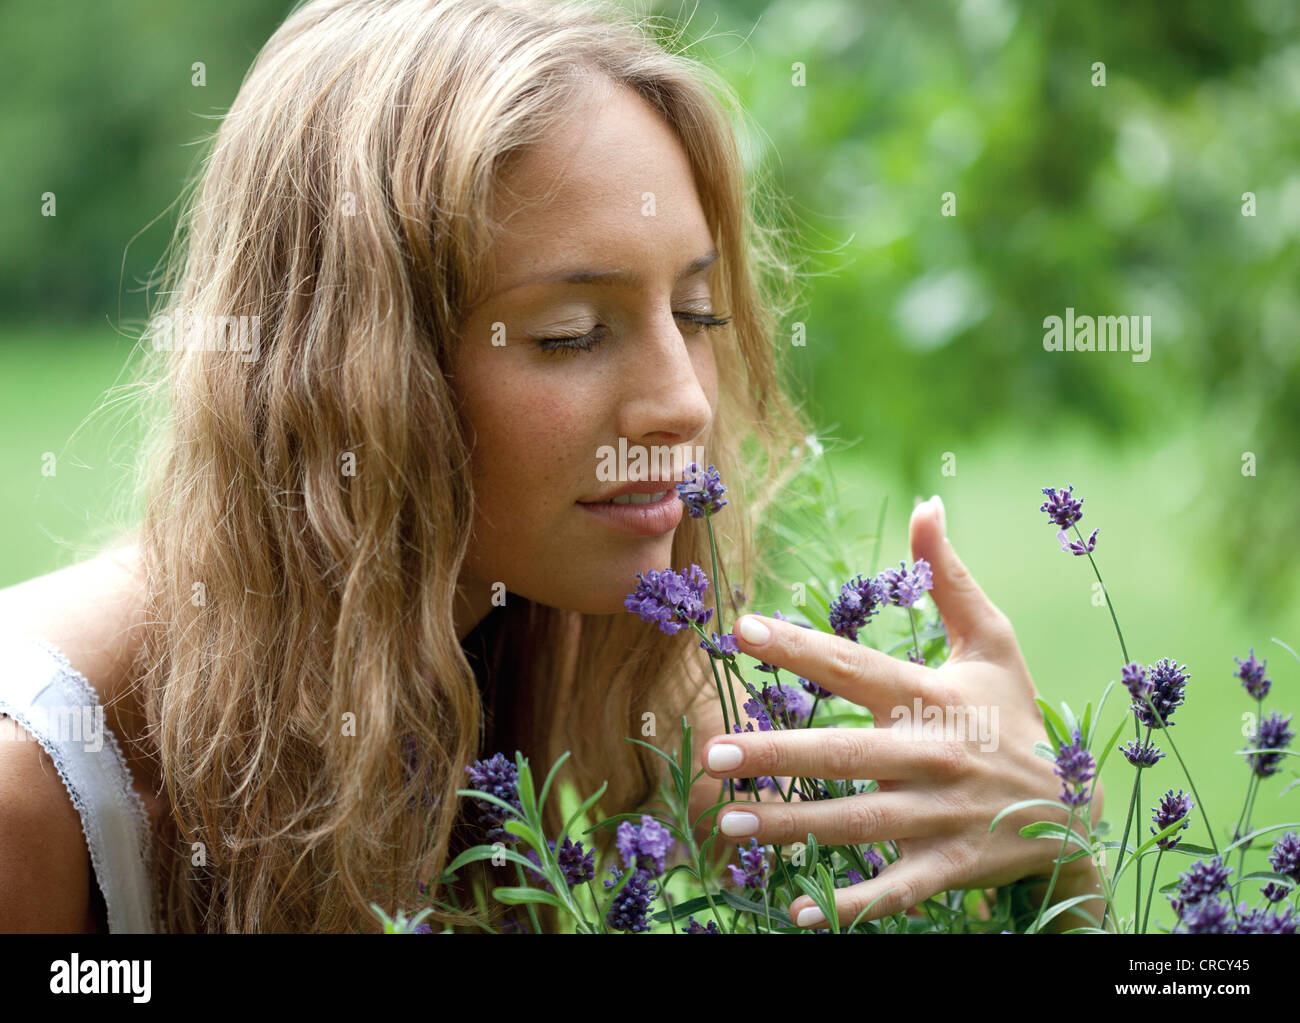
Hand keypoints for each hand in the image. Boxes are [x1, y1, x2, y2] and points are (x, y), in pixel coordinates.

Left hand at [700, 495, 1103, 929]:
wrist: (1075, 810)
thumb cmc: (1016, 717)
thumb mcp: (995, 643)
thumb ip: (951, 578)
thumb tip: (926, 504)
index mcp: (932, 697)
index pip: (856, 667)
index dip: (800, 646)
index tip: (742, 629)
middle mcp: (930, 756)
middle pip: (843, 754)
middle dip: (776, 755)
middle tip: (712, 755)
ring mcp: (938, 816)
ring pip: (856, 823)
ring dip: (791, 827)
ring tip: (728, 821)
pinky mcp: (947, 866)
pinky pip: (893, 889)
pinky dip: (849, 905)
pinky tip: (799, 913)